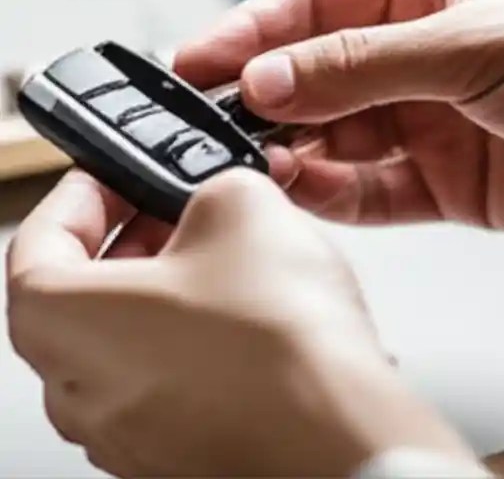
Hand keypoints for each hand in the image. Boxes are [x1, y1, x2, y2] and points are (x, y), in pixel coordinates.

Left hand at [6, 169, 474, 477]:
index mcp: (57, 318)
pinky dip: (207, 351)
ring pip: (133, 345)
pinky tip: (260, 326)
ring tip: (238, 270)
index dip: (84, 195)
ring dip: (175, 301)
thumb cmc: (278, 343)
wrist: (338, 426)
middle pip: (85, 297)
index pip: (39, 239)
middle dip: (138, 246)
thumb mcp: (243, 203)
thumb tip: (218, 197)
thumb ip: (209, 186)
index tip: (115, 178)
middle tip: (183, 215)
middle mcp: (74, 387)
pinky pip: (176, 387)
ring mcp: (125, 433)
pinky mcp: (178, 456)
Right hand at [172, 0, 503, 239]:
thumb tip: (275, 75)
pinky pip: (372, 190)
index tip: (202, 61)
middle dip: (267, 99)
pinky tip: (306, 190)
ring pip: (336, 137)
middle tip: (217, 125)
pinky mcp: (447, 183)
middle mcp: (423, 53)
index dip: (255, 29)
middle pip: (317, 74)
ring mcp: (432, 119)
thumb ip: (367, 66)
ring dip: (295, 151)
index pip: (317, 2)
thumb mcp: (475, 46)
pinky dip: (335, 194)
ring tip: (258, 163)